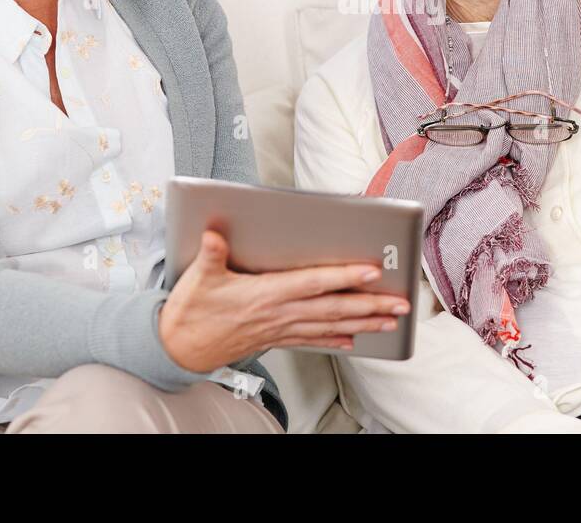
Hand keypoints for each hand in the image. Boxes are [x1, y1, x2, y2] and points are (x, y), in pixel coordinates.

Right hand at [157, 230, 411, 372]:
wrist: (178, 349)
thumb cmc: (190, 312)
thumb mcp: (198, 278)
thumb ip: (211, 253)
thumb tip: (214, 230)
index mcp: (266, 295)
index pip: (314, 284)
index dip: (344, 278)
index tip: (371, 273)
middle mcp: (280, 314)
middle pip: (334, 308)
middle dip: (371, 306)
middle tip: (403, 304)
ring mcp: (281, 329)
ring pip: (331, 326)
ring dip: (365, 323)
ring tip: (392, 320)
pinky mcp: (277, 338)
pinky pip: (314, 340)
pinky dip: (336, 339)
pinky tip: (355, 340)